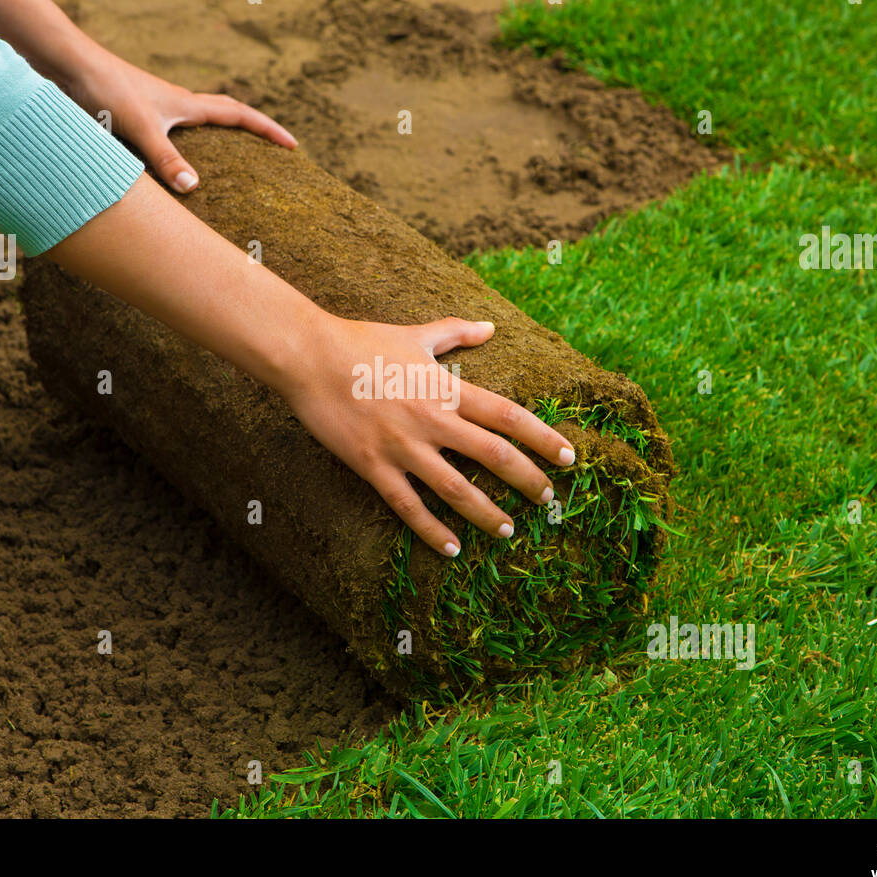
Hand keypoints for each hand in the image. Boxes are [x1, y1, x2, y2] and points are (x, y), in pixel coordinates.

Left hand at [66, 55, 296, 191]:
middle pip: (224, 116)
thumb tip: (194, 188)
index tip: (292, 145)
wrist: (67, 65)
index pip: (239, 115)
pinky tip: (171, 171)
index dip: (267, 130)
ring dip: (216, 141)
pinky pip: (168, 136)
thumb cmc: (105, 89)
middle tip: (271, 152)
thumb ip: (166, 158)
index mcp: (185, 105)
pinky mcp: (133, 117)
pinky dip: (180, 151)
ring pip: (196, 127)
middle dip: (250, 133)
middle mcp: (175, 106)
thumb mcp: (140, 126)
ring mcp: (155, 111)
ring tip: (228, 166)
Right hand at [279, 315, 576, 556]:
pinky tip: (451, 549)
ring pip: (455, 489)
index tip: (568, 457)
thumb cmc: (361, 342)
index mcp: (445, 388)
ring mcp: (402, 446)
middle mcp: (431, 420)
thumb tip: (490, 327)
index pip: (507, 416)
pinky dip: (431, 531)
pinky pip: (408, 506)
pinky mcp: (373, 466)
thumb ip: (455, 335)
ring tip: (507, 531)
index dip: (542, 437)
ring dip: (486, 514)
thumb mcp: (414, 335)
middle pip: (493, 455)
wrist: (308, 357)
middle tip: (548, 499)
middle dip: (526, 479)